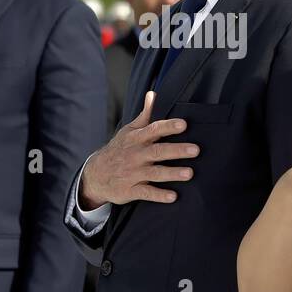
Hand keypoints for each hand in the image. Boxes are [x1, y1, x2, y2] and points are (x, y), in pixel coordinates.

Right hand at [78, 91, 197, 208]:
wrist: (95, 175)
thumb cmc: (119, 150)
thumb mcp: (129, 131)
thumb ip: (145, 115)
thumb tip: (154, 94)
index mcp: (136, 139)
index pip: (153, 130)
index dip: (168, 127)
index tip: (184, 124)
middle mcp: (136, 155)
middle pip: (158, 151)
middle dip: (176, 150)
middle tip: (196, 150)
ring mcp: (133, 173)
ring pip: (154, 173)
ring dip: (172, 173)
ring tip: (190, 173)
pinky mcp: (131, 190)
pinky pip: (146, 193)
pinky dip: (159, 195)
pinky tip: (173, 197)